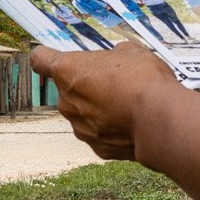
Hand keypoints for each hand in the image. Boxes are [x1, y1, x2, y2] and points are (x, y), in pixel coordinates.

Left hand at [27, 42, 178, 160]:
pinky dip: (111, 129)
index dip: (46, 56)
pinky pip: (99, 133)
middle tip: (114, 82)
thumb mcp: (131, 51)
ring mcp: (79, 127)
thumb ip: (114, 55)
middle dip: (86, 85)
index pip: (40, 60)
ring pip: (83, 113)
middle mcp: (66, 101)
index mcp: (67, 71)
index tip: (54, 56)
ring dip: (98, 108)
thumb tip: (119, 59)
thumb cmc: (142, 79)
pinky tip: (131, 123)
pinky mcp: (95, 147)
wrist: (158, 119)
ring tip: (127, 105)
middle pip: (68, 89)